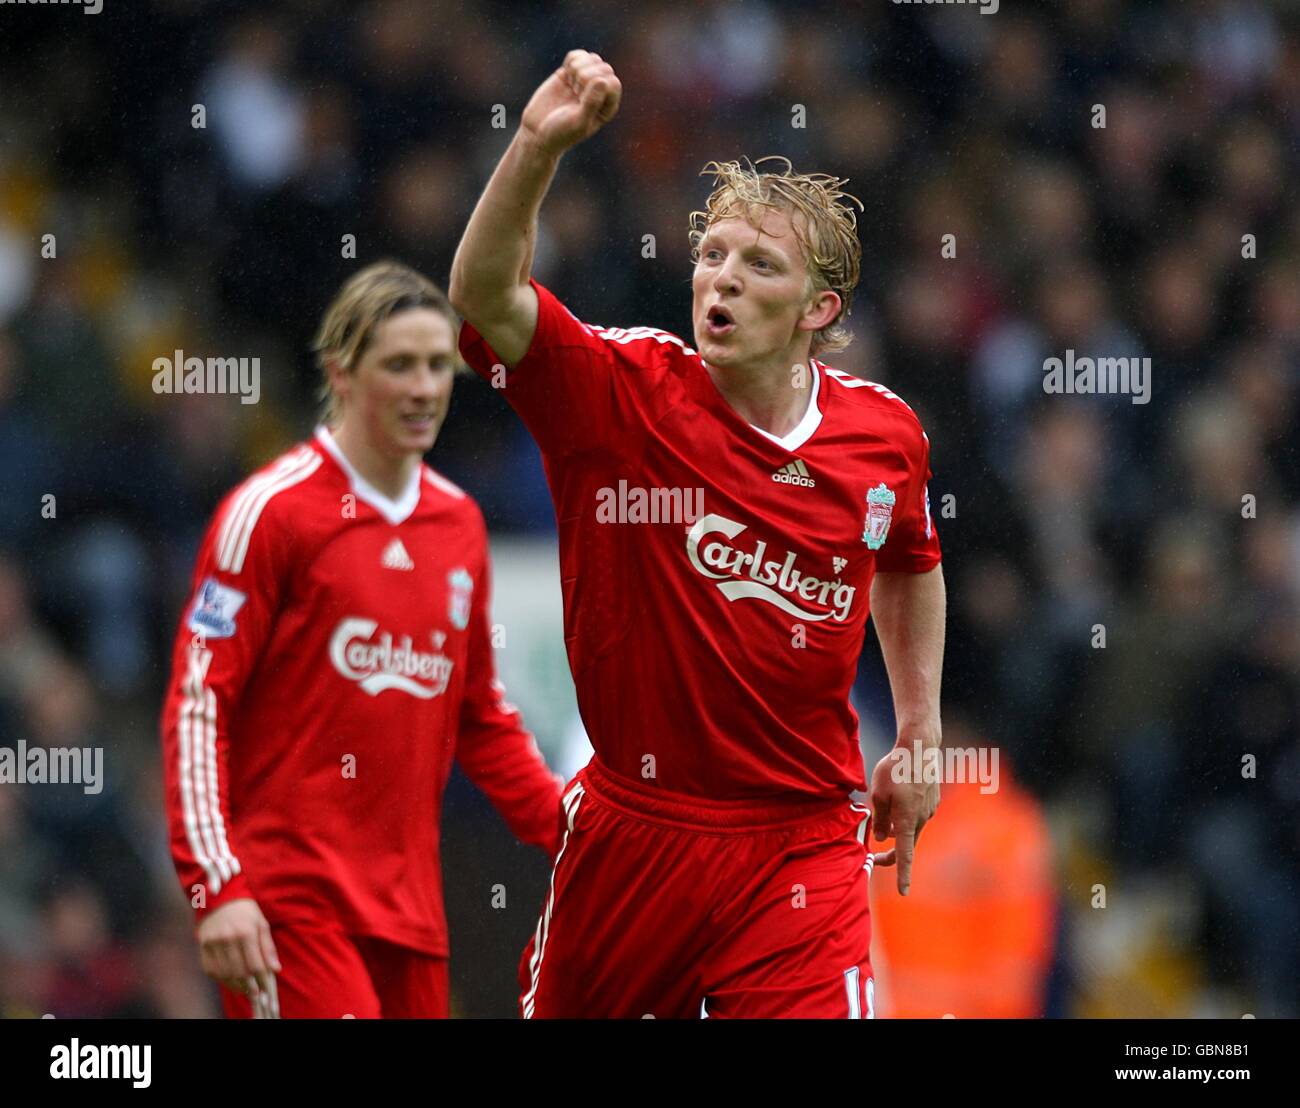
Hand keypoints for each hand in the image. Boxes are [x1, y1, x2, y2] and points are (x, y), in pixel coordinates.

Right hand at [196, 897, 281, 1012]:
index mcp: (246, 932)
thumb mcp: (262, 924)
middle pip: (239, 972)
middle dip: (249, 986)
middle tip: (256, 993)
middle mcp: (228, 939)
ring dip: (236, 985)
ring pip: (224, 973)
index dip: (262, 979)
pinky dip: (221, 979)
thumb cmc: (245, 911)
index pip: (255, 964)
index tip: (267, 988)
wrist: (220, 898)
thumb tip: (275, 969)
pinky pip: (210, 970)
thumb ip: (268, 947)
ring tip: (245, 990)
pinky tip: (230, 981)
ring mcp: (212, 943)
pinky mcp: (202, 946)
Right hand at [520, 49, 621, 157]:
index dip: (596, 84)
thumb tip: (602, 80)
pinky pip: (578, 55)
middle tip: (574, 92)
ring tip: (571, 86)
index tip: (581, 97)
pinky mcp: (571, 72)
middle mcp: (600, 92)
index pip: (613, 82)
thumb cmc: (561, 133)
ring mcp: (586, 81)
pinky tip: (566, 75)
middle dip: (586, 76)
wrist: (537, 131)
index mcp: (607, 106)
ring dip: (579, 68)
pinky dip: (572, 60)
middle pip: (604, 68)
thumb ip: (592, 103)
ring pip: (592, 58)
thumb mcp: (578, 123)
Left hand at [868, 745, 939, 895]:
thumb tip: (883, 839)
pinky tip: (899, 794)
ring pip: (910, 828)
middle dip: (891, 853)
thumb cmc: (895, 769)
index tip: (903, 892)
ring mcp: (929, 810)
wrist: (919, 748)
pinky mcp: (933, 801)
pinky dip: (906, 815)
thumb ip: (880, 820)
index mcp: (908, 821)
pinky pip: (917, 815)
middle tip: (874, 855)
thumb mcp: (878, 794)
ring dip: (897, 828)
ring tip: (884, 803)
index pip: (906, 855)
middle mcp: (922, 819)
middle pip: (906, 844)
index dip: (903, 875)